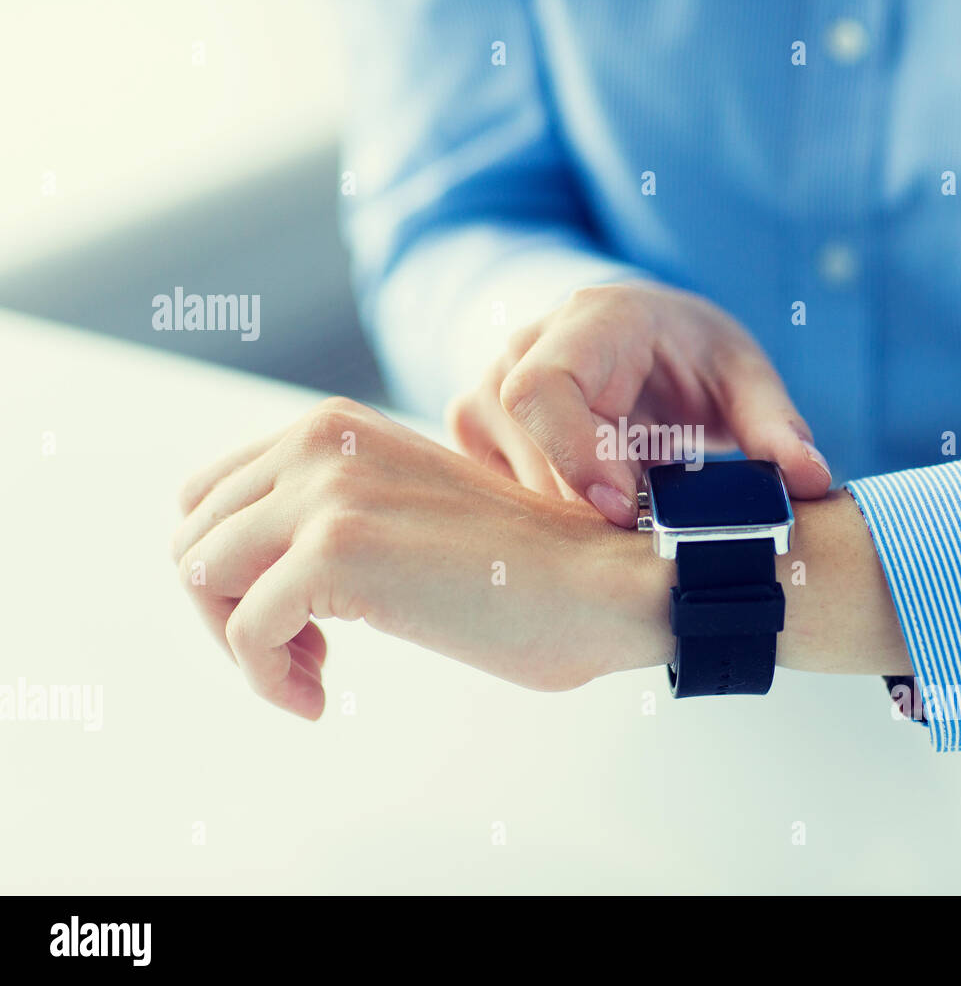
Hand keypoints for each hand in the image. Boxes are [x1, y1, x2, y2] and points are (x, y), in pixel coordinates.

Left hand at [170, 398, 671, 718]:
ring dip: (241, 644)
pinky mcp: (337, 552)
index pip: (210, 495)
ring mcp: (327, 491)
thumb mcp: (408, 508)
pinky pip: (244, 630)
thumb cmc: (524, 571)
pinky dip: (267, 678)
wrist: (601, 585)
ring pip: (200, 576)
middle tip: (300, 654)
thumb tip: (259, 571)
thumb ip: (339, 511)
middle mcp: (321, 441)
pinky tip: (318, 698)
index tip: (291, 617)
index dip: (233, 570)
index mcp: (335, 427)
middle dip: (228, 610)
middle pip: (193, 536)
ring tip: (311, 674)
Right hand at [445, 281, 832, 525]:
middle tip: (650, 526)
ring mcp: (486, 391)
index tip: (621, 507)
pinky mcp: (477, 434)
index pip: (544, 390)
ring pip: (511, 485)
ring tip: (632, 510)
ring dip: (573, 517)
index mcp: (591, 323)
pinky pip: (502, 497)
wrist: (636, 333)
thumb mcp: (742, 375)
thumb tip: (811, 479)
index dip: (575, 455)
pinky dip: (551, 520)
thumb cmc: (688, 351)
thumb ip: (774, 425)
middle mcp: (522, 350)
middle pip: (529, 452)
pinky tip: (594, 511)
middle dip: (589, 506)